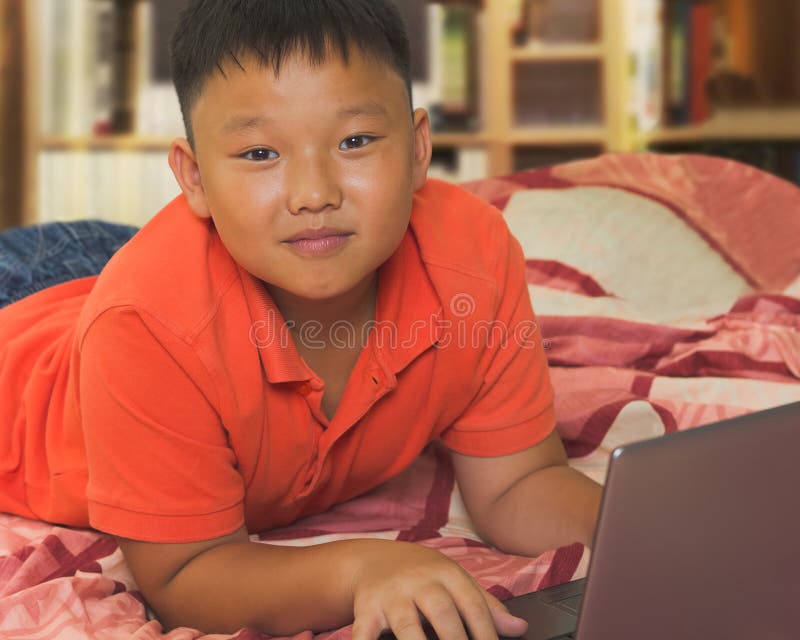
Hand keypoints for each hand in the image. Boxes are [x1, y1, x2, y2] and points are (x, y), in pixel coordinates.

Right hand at [349, 540, 527, 639]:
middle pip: (442, 614)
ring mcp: (391, 596)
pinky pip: (364, 633)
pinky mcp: (366, 609)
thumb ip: (485, 605)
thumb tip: (519, 629)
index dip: (487, 633)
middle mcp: (419, 582)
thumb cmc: (423, 575)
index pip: (473, 604)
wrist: (373, 559)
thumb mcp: (454, 580)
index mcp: (446, 574)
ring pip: (407, 627)